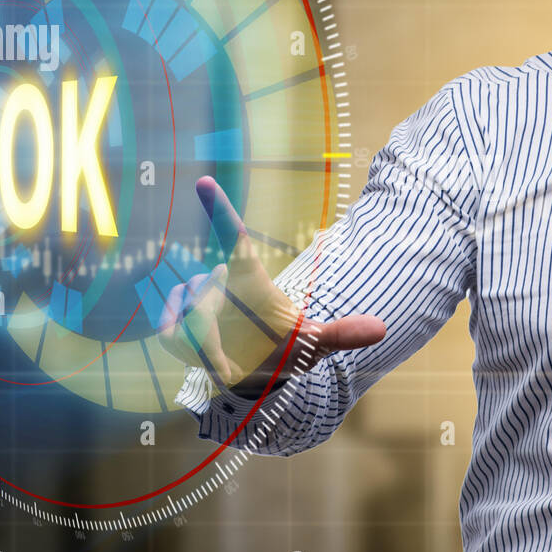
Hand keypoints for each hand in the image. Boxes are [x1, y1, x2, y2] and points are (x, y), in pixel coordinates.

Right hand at [157, 176, 386, 397]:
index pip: (233, 236)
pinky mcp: (175, 323)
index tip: (205, 180)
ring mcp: (195, 300)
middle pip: (204, 296)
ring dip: (204, 339)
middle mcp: (219, 283)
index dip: (219, 209)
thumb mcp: (316, 343)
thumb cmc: (288, 348)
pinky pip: (169, 331)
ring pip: (188, 315)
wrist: (259, 371)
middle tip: (239, 337)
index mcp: (249, 277)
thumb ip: (343, 334)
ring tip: (226, 349)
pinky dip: (185, 346)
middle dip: (216, 324)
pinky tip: (203, 353)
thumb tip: (382, 329)